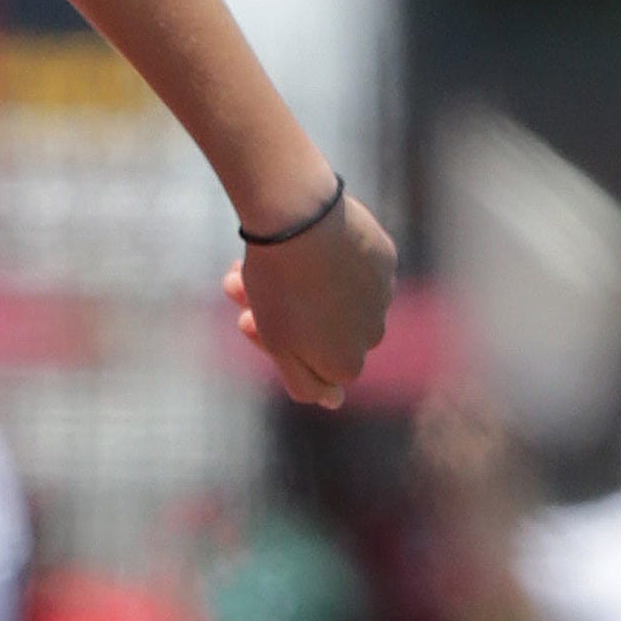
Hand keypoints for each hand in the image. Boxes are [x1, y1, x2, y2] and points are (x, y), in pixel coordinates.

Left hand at [220, 187, 393, 406]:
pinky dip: (322, 259)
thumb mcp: (280, 344)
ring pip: (330, 297)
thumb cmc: (281, 286)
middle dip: (276, 312)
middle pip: (317, 330)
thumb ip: (307, 382)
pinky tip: (297, 243)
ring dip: (293, 285)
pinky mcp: (384, 258)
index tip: (244, 319)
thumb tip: (334, 402)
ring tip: (250, 262)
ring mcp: (382, 294)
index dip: (270, 342)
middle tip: (235, 286)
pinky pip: (350, 268)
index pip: (307, 366)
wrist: (300, 219)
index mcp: (347, 363)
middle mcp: (373, 333)